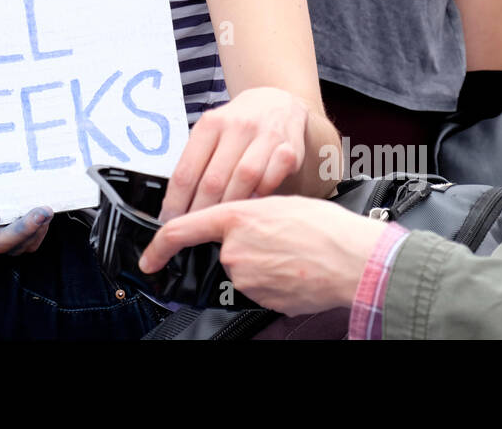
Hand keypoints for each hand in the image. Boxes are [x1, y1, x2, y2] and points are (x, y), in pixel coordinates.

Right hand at [0, 207, 51, 256]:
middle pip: (0, 245)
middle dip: (21, 231)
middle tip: (37, 214)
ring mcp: (1, 244)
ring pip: (18, 248)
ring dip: (35, 229)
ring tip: (46, 210)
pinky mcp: (19, 244)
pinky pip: (30, 245)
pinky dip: (40, 231)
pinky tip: (46, 214)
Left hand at [139, 196, 387, 316]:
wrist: (354, 260)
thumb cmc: (326, 227)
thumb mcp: (280, 202)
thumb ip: (249, 211)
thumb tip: (240, 221)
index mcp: (236, 217)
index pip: (181, 231)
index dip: (157, 247)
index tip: (148, 259)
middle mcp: (234, 250)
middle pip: (223, 252)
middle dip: (244, 248)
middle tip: (278, 242)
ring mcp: (246, 278)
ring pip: (243, 271)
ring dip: (261, 264)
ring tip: (292, 253)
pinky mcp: (261, 299)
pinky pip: (259, 288)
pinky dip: (273, 280)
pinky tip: (296, 269)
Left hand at [158, 87, 307, 221]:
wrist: (277, 101)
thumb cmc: (238, 123)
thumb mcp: (211, 130)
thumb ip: (197, 160)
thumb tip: (177, 202)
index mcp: (211, 123)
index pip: (186, 170)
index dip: (175, 201)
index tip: (169, 219)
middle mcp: (238, 126)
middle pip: (214, 179)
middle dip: (199, 211)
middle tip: (192, 227)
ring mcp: (266, 136)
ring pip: (243, 180)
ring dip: (229, 206)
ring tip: (218, 224)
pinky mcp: (289, 149)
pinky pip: (271, 181)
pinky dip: (259, 196)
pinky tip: (250, 206)